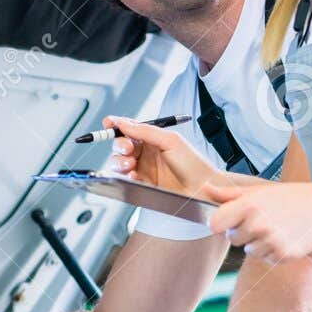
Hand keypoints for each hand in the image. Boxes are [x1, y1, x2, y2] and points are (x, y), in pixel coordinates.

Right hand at [102, 117, 244, 196]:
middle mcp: (147, 152)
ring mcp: (144, 168)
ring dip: (119, 161)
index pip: (130, 128)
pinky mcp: (144, 184)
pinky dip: (126, 176)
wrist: (203, 189)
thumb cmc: (193, 164)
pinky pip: (126, 178)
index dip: (117, 125)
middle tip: (127, 149)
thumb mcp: (170, 141)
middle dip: (119, 145)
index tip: (108, 124)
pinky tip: (134, 176)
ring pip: (120, 162)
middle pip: (121, 145)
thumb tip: (123, 122)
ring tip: (130, 164)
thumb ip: (145, 131)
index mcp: (153, 138)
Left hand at [202, 178, 311, 263]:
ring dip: (260, 243)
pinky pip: (267, 260)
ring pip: (250, 251)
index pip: (214, 224)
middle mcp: (258, 223)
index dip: (221, 224)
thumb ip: (230, 194)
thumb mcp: (261, 192)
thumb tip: (204, 188)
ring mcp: (272, 240)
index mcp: (249, 204)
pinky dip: (275, 253)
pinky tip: (288, 238)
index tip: (230, 221)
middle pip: (232, 239)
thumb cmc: (293, 197)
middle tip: (266, 219)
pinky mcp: (284, 254)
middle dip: (244, 232)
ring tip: (280, 227)